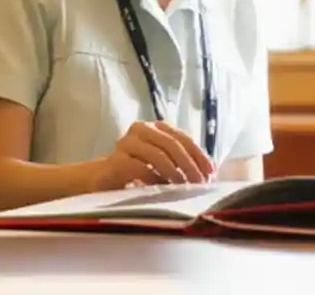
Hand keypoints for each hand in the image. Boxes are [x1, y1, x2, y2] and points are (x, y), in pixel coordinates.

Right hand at [92, 121, 215, 191]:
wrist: (103, 179)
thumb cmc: (139, 170)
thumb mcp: (163, 163)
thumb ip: (182, 162)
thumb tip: (208, 174)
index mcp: (156, 127)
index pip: (182, 137)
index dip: (198, 155)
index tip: (210, 172)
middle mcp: (141, 129)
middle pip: (171, 144)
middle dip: (189, 164)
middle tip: (199, 182)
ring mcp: (127, 143)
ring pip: (157, 154)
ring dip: (174, 172)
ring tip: (184, 186)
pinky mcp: (116, 160)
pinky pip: (140, 168)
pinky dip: (154, 179)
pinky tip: (161, 188)